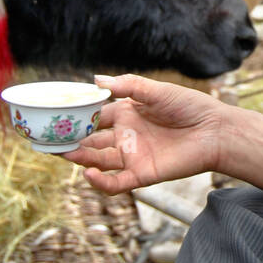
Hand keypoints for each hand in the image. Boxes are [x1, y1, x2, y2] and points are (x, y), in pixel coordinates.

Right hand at [61, 73, 223, 194]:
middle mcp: (125, 135)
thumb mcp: (158, 91)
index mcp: (126, 113)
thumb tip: (96, 79)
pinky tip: (88, 172)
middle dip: (68, 139)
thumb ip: (129, 86)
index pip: (93, 115)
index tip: (53, 113)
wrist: (216, 131)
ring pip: (97, 160)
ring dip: (78, 158)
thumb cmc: (190, 107)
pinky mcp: (142, 174)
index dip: (74, 115)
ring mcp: (132, 155)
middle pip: (89, 139)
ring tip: (60, 152)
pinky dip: (99, 182)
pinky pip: (115, 183)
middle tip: (46, 137)